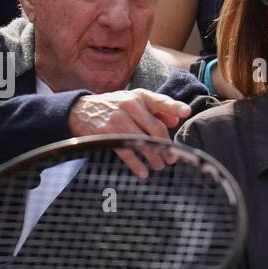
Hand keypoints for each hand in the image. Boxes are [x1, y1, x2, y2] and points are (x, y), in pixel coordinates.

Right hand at [69, 89, 191, 178]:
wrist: (81, 110)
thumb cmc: (113, 106)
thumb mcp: (133, 101)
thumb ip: (156, 109)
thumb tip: (175, 120)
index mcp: (139, 96)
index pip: (160, 101)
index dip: (174, 107)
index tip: (186, 113)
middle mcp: (130, 105)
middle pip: (155, 128)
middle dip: (167, 146)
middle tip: (172, 158)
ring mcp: (118, 120)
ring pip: (143, 142)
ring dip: (154, 157)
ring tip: (160, 165)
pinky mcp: (107, 134)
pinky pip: (126, 152)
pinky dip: (136, 164)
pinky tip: (143, 172)